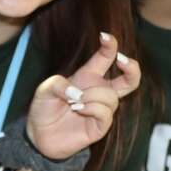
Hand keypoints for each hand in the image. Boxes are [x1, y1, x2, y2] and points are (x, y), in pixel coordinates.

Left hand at [26, 32, 140, 159]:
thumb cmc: (44, 107)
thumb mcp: (45, 89)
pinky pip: (106, 113)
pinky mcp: (100, 126)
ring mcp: (101, 109)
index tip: (105, 36)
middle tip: (122, 60)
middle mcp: (98, 91)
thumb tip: (77, 92)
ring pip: (111, 96)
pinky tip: (78, 109)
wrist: (38, 134)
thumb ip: (58, 84)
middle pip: (130, 80)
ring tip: (73, 103)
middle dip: (132, 68)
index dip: (110, 45)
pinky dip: (91, 108)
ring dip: (91, 96)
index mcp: (88, 76)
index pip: (106, 57)